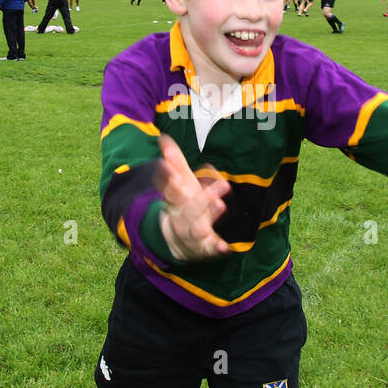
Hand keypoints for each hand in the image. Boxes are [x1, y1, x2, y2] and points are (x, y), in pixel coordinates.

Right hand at [154, 134, 230, 261]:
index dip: (167, 178)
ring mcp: (192, 234)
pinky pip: (209, 249)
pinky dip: (215, 248)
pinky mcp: (204, 247)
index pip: (170, 189)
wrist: (174, 242)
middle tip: (223, 184)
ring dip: (209, 216)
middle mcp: (182, 218)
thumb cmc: (182, 207)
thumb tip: (164, 138)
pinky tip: (224, 247)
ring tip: (220, 204)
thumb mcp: (180, 185)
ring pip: (197, 228)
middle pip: (189, 208)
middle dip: (203, 197)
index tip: (165, 164)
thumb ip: (175, 162)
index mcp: (175, 202)